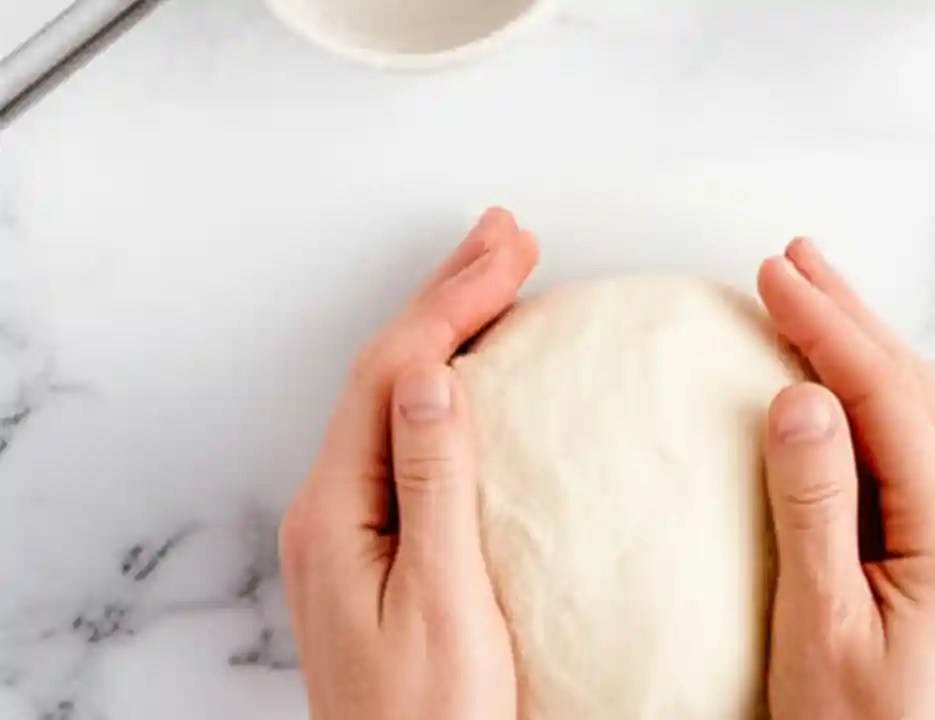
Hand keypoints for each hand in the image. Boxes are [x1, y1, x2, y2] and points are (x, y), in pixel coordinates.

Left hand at [279, 209, 538, 719]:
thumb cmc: (431, 716)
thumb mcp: (442, 604)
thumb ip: (435, 485)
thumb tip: (436, 377)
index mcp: (338, 510)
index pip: (395, 372)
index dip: (451, 302)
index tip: (509, 251)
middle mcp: (331, 505)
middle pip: (388, 370)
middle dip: (448, 293)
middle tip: (505, 235)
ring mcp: (350, 521)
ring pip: (397, 395)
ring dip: (447, 328)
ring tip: (495, 277)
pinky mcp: (378, 539)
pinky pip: (409, 432)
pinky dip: (448, 381)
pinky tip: (476, 370)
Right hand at [757, 239, 934, 719]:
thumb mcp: (822, 626)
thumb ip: (814, 508)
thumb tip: (799, 397)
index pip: (888, 398)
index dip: (830, 328)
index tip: (775, 275)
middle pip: (913, 389)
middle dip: (851, 316)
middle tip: (794, 258)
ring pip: (917, 414)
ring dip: (863, 349)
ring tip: (815, 295)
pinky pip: (913, 450)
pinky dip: (870, 400)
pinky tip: (839, 386)